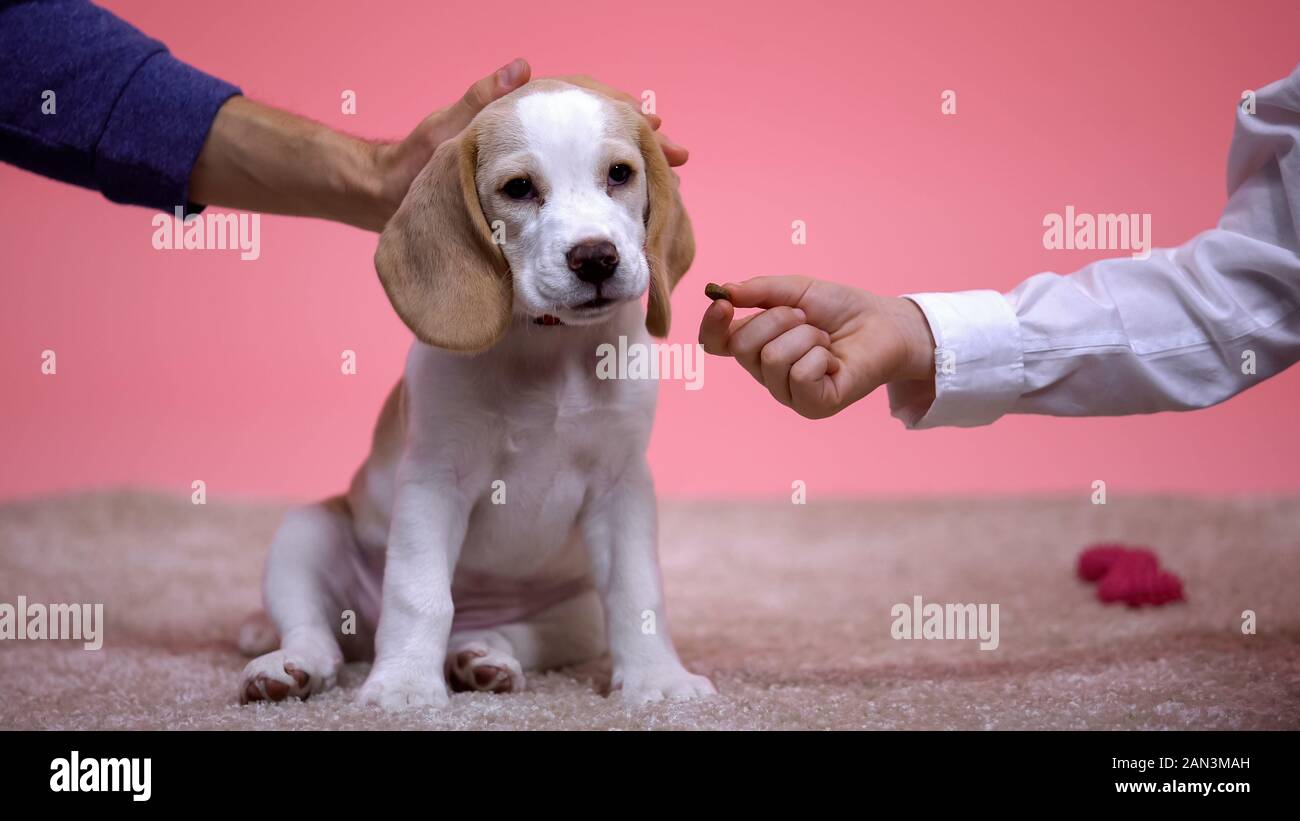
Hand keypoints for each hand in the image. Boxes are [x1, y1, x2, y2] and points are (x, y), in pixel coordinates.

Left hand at [371, 65, 688, 227]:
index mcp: (525, 129)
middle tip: (680, 157)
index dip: (625, 122)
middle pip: (603, 146)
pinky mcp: (529, 208)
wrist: (389, 200)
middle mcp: (536, 153)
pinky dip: (605, 210)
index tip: (656, 127)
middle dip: (641, 152)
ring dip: (630, 182)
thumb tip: (520, 69)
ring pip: (596, 176)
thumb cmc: (413, 167)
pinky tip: (627, 224)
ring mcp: (536, 181)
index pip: (588, 116)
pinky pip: (577, 206)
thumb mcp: (448, 138)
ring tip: (668, 192)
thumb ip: (481, 104)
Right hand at [698, 276, 936, 418]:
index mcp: (756, 346)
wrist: (883, 323)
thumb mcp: (796, 289)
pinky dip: (821, 356)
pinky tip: (834, 361)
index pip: (716, 343)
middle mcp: (766, 373)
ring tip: (825, 340)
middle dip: (776, 320)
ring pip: (773, 358)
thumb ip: (759, 290)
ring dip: (806, 337)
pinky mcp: (813, 406)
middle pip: (743, 346)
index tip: (723, 303)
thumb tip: (723, 291)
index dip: (712, 325)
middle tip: (805, 318)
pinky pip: (800, 374)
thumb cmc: (839, 309)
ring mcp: (788, 393)